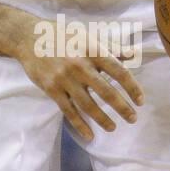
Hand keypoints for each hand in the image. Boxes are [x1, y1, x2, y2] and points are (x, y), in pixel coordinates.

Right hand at [16, 24, 143, 141]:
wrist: (29, 37)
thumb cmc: (63, 35)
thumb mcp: (88, 36)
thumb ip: (112, 47)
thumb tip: (134, 54)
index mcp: (93, 50)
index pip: (118, 71)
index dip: (132, 88)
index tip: (140, 101)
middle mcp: (80, 65)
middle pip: (106, 91)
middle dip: (122, 107)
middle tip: (133, 118)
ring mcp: (65, 79)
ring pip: (88, 104)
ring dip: (103, 118)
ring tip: (113, 127)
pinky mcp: (51, 89)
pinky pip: (68, 110)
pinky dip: (79, 124)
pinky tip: (89, 134)